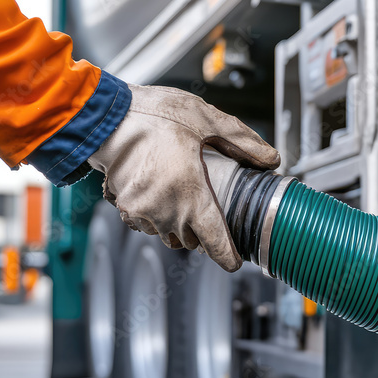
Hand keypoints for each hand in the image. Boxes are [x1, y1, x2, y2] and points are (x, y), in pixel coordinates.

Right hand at [87, 85, 279, 271]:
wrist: (106, 116)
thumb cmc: (153, 116)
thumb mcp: (206, 120)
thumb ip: (241, 141)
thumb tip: (270, 158)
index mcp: (192, 195)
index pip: (215, 243)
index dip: (228, 256)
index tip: (234, 261)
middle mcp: (167, 211)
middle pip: (192, 240)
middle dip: (202, 229)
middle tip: (206, 204)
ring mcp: (143, 213)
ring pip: (169, 234)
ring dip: (179, 224)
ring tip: (181, 195)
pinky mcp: (126, 207)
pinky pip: (147, 225)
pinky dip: (156, 216)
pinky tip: (159, 193)